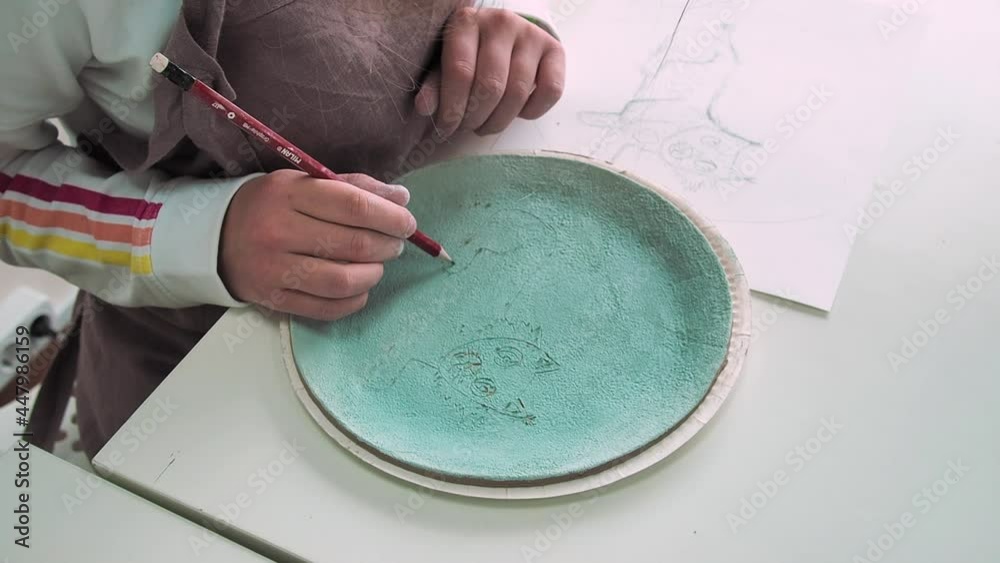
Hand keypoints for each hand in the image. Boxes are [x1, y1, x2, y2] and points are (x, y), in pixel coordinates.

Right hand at [220, 170, 415, 320]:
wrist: (213, 239)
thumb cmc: (270, 206)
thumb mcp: (303, 182)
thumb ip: (353, 186)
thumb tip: (401, 198)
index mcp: (288, 193)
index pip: (353, 205)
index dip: (390, 216)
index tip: (407, 222)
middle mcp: (279, 231)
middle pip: (353, 244)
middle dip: (387, 245)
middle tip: (395, 244)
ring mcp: (275, 269)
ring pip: (343, 280)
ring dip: (373, 274)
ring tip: (377, 266)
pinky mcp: (274, 299)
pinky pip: (327, 308)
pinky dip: (354, 300)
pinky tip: (360, 288)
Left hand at [415, 7, 564, 137]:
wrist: (503, 35)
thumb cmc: (468, 53)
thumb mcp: (443, 63)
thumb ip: (434, 84)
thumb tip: (424, 108)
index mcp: (467, 21)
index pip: (461, 72)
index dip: (453, 108)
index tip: (447, 128)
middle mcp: (501, 22)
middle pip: (490, 86)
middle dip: (475, 118)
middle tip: (467, 127)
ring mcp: (531, 34)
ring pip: (517, 93)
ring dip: (499, 121)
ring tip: (485, 125)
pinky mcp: (555, 49)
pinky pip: (551, 90)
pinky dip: (532, 111)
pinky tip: (517, 112)